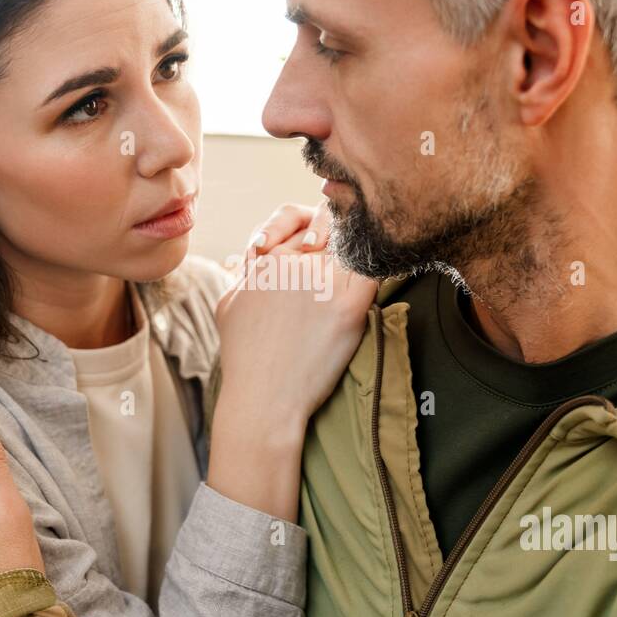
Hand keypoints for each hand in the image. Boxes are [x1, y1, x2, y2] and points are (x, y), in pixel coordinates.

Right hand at [207, 202, 377, 519]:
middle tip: (355, 232)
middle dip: (342, 225)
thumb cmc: (244, 359)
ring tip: (373, 248)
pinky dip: (381, 264)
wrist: (262, 400)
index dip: (316, 222)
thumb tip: (252, 259)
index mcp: (266, 259)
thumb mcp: (229, 304)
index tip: (327, 234)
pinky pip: (374, 270)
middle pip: (331, 222)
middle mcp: (292, 262)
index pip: (297, 216)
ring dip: (362, 247)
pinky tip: (387, 265)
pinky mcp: (347, 306)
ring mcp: (321, 282)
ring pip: (355, 244)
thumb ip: (244, 275)